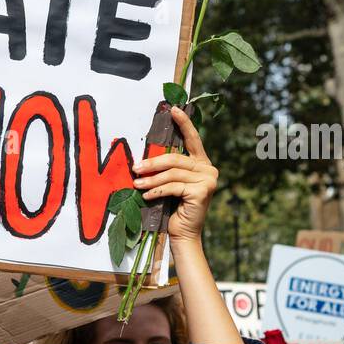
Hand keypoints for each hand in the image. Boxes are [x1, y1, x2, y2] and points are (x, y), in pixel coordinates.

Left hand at [131, 106, 217, 242]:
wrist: (183, 234)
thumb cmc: (173, 208)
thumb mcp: (170, 184)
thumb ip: (168, 169)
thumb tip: (145, 157)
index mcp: (202, 163)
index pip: (193, 139)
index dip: (184, 123)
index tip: (173, 109)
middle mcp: (209, 169)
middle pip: (176, 159)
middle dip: (152, 163)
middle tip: (135, 167)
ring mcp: (208, 180)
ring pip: (173, 173)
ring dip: (151, 178)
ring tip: (136, 183)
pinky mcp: (202, 191)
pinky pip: (173, 186)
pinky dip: (157, 190)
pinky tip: (146, 195)